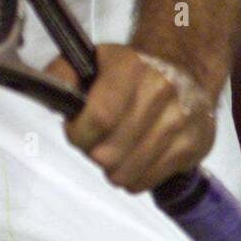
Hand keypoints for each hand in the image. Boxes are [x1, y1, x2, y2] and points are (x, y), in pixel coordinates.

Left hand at [45, 43, 216, 192]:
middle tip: (96, 139)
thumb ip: (63, 74)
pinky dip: (133, 176)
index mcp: (130, 68)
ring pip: (126, 174)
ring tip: (115, 147)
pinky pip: (146, 182)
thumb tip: (46, 93)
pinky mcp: (194, 147)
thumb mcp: (94, 59)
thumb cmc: (129, 70)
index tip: (74, 130)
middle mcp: (160, 93)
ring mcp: (180, 122)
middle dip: (92, 151)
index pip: (99, 117)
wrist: (183, 69)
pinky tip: (135, 155)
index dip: (78, 133)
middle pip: (109, 153)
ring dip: (112, 167)